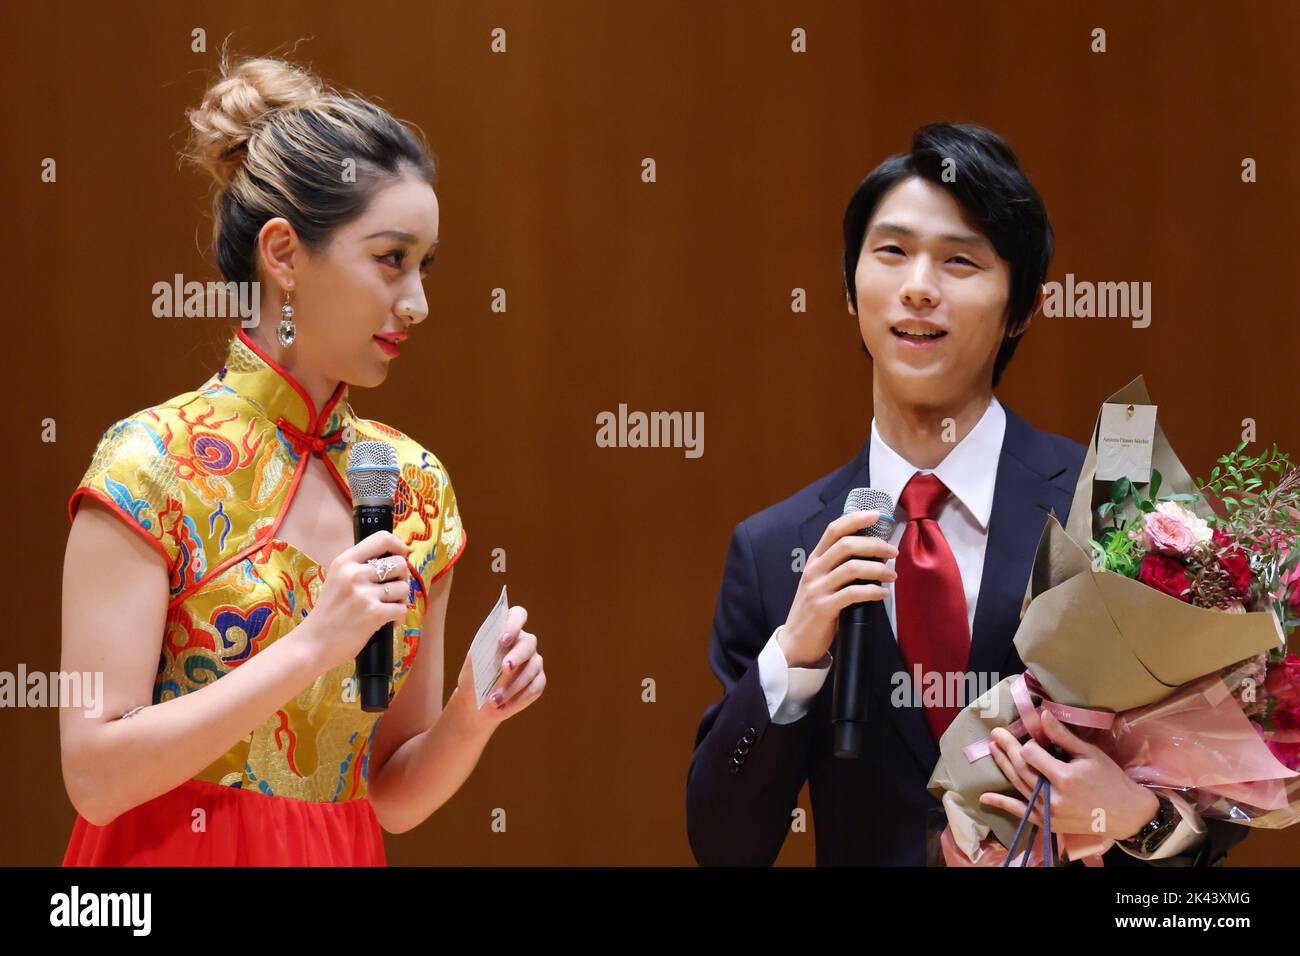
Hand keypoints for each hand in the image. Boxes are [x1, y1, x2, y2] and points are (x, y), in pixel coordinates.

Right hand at [295, 531, 411, 672]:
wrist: (313, 643)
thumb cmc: (328, 613)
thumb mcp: (337, 580)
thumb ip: (359, 567)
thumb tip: (395, 557)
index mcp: (345, 562)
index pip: (382, 538)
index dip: (398, 545)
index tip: (402, 554)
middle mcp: (354, 574)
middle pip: (400, 563)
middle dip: (402, 578)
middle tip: (392, 591)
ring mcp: (364, 594)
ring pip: (404, 588)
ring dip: (400, 600)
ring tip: (387, 608)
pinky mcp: (373, 613)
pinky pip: (402, 609)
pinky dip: (398, 618)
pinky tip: (386, 623)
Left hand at [455, 605, 545, 731]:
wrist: (476, 702)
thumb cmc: (475, 675)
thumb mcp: (474, 661)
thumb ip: (485, 648)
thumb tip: (495, 642)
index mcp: (509, 631)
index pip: (518, 615)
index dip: (514, 624)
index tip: (502, 639)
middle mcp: (525, 644)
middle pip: (529, 643)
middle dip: (517, 656)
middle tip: (504, 668)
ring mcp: (534, 662)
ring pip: (532, 669)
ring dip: (512, 686)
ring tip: (493, 701)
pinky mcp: (539, 681)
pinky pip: (534, 688)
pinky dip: (517, 699)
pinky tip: (502, 708)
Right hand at [780, 509, 897, 666]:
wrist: (796, 642)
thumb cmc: (815, 611)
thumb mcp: (822, 583)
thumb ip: (839, 568)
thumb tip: (874, 555)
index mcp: (814, 560)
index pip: (834, 530)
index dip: (855, 519)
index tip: (877, 515)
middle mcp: (814, 570)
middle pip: (846, 545)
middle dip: (875, 545)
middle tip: (893, 552)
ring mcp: (817, 588)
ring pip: (852, 568)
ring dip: (878, 569)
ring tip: (892, 575)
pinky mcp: (823, 608)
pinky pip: (853, 593)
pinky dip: (872, 591)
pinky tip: (882, 593)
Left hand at [977, 709, 1158, 840]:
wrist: (1125, 814)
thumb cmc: (1110, 779)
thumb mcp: (1089, 754)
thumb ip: (1062, 736)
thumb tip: (1042, 714)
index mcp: (1065, 778)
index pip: (1032, 754)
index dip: (1029, 743)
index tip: (1031, 736)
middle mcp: (1054, 798)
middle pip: (1021, 768)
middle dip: (1007, 749)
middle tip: (995, 734)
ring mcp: (1049, 813)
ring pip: (1018, 786)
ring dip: (1003, 766)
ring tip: (992, 749)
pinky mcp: (1048, 824)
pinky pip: (1021, 813)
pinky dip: (1002, 804)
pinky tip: (985, 797)